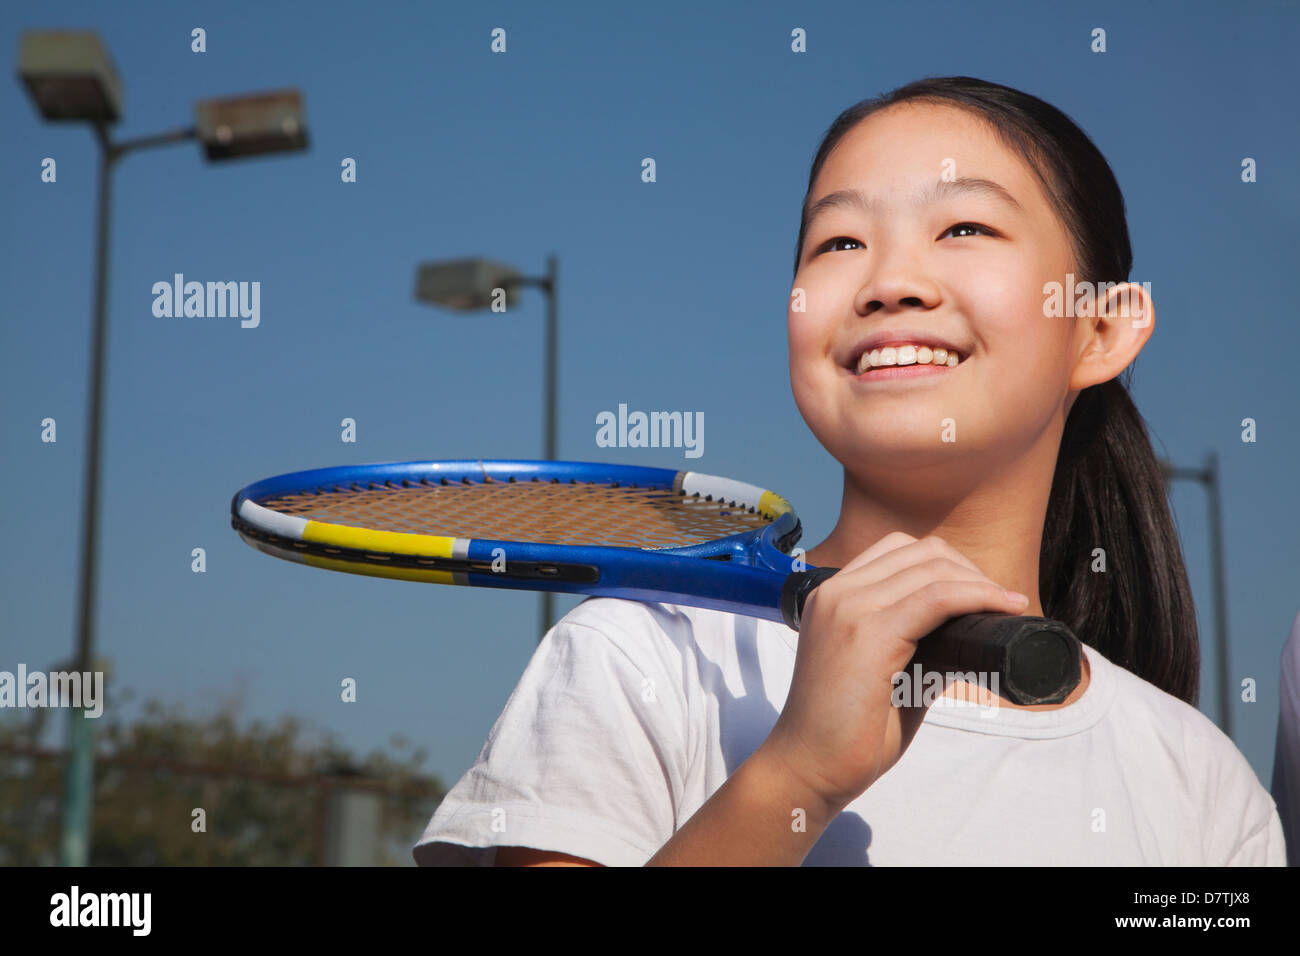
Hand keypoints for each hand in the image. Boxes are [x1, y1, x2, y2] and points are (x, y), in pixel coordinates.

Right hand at [760, 532, 1029, 814]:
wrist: (807, 769)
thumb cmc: (845, 732)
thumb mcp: (885, 674)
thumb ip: (920, 647)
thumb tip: (971, 635)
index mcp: (833, 596)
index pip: (898, 550)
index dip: (948, 564)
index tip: (981, 593)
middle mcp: (836, 592)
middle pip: (919, 551)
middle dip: (970, 570)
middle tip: (1001, 604)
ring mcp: (848, 608)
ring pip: (932, 568)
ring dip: (979, 583)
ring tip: (1008, 607)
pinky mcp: (868, 635)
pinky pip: (937, 598)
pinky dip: (977, 597)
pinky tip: (1002, 609)